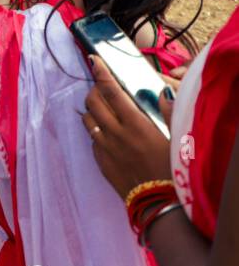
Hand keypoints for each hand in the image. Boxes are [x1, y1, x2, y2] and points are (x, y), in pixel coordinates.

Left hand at [82, 55, 171, 197]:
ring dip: (92, 109)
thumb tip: (162, 92)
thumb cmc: (173, 170)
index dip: (101, 73)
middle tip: (101, 86)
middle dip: (94, 89)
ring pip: (88, 120)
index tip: (93, 60)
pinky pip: (91, 139)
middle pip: (94, 102)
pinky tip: (105, 131)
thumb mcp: (178, 138)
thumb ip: (170, 113)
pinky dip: (95, 130)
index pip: (111, 92)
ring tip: (101, 106)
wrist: (160, 205)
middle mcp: (115, 134)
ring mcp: (105, 149)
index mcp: (135, 124)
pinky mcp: (101, 162)